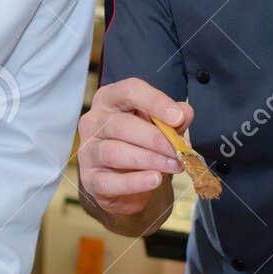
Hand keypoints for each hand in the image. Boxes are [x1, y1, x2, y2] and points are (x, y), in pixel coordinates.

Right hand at [76, 79, 192, 217]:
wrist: (128, 183)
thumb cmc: (142, 144)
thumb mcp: (160, 126)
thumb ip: (173, 118)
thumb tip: (184, 113)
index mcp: (110, 99)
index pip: (129, 91)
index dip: (155, 102)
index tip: (178, 118)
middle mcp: (93, 121)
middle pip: (122, 124)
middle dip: (156, 139)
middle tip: (180, 151)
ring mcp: (88, 151)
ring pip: (115, 152)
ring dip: (150, 159)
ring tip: (174, 165)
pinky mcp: (90, 179)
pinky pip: (110, 181)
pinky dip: (135, 182)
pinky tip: (155, 179)